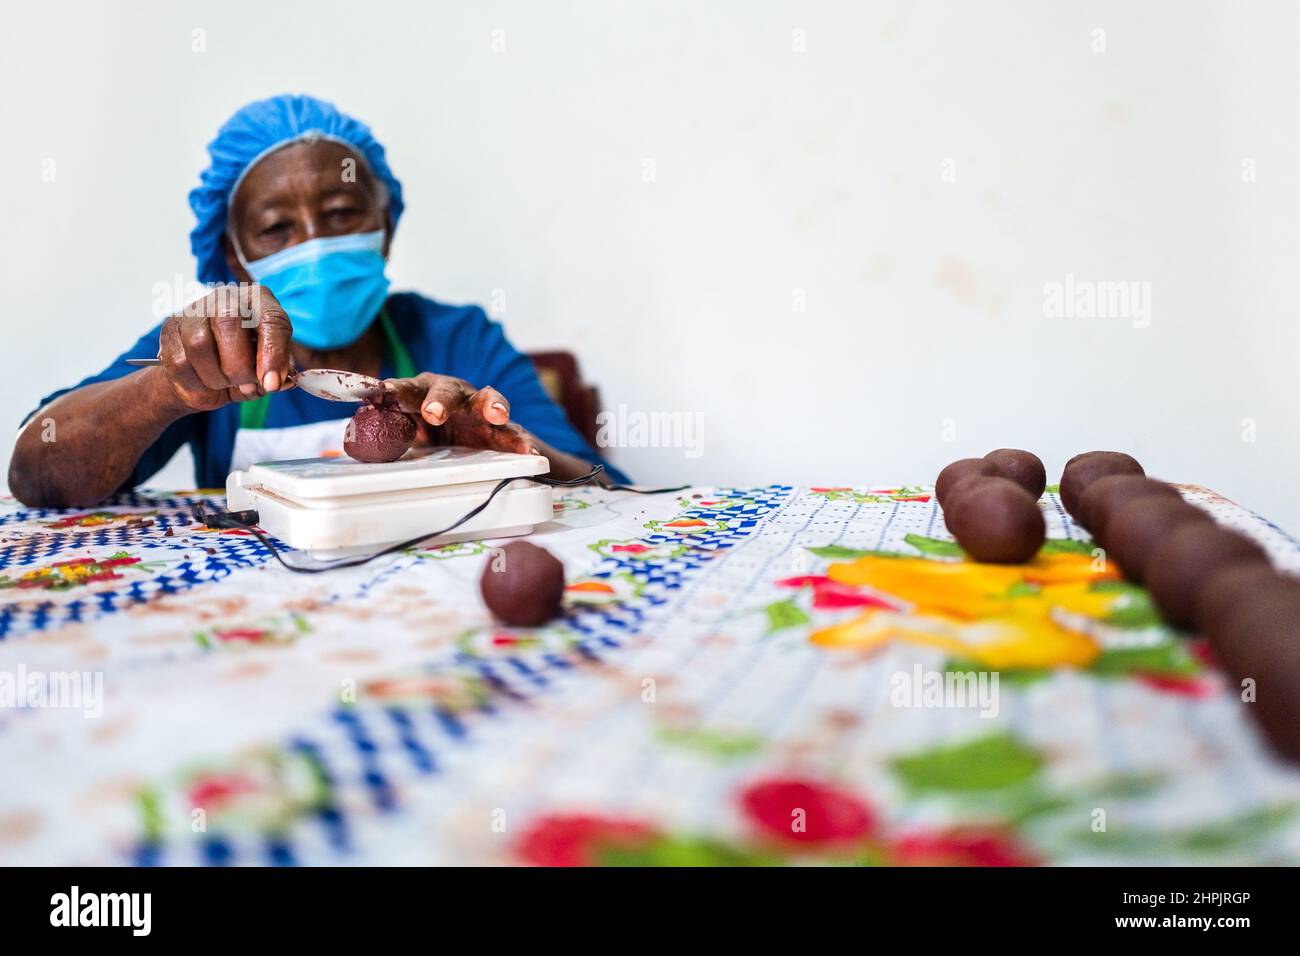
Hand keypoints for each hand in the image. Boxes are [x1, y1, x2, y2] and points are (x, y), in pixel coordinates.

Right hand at [156, 284, 292, 411]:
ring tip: (225, 383)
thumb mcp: (265, 374)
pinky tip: (205, 382)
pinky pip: (179, 360)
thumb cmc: (243, 368)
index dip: (273, 354)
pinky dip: (197, 381)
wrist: (201, 379)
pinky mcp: (170, 328)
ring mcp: (194, 310)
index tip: (272, 384)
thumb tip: (279, 381)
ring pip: (199, 343)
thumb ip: (276, 376)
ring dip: (217, 376)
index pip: (271, 319)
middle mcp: (226, 298)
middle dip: (240, 365)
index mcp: (259, 301)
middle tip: (246, 384)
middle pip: (229, 322)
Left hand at [382, 373, 538, 454]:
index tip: (381, 392)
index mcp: (424, 393)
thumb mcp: (408, 433)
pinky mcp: (502, 429)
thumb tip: (355, 441)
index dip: (395, 389)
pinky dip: (521, 440)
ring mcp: (481, 409)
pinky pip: (514, 432)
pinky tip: (528, 450)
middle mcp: (454, 394)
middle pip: (447, 389)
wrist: (472, 443)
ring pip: (488, 399)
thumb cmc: (433, 432)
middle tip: (433, 415)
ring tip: (496, 416)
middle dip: (440, 400)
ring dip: (492, 405)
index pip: (407, 389)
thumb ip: (387, 434)